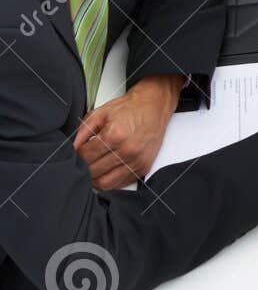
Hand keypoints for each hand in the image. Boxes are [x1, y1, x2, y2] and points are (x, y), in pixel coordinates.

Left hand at [73, 75, 182, 190]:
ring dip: (95, 178)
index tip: (78, 152)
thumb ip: (82, 131)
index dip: (77, 155)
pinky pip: (121, 183)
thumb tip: (71, 148)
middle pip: (94, 172)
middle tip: (84, 160)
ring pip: (106, 183)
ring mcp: (136, 161)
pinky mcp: (143, 167)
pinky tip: (107, 170)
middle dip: (84, 167)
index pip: (86, 157)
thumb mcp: (100, 113)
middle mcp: (127, 150)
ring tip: (94, 168)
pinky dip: (110, 180)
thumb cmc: (129, 108)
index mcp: (114, 135)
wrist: (154, 106)